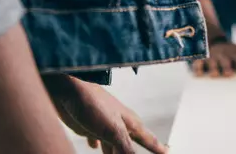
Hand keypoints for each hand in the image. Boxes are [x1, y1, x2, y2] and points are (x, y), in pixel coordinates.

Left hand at [44, 75, 167, 153]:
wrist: (67, 89)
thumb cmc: (93, 105)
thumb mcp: (112, 130)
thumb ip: (124, 147)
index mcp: (130, 124)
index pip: (149, 140)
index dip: (159, 148)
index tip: (168, 153)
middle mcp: (120, 124)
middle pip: (133, 142)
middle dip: (137, 152)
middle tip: (153, 152)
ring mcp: (104, 124)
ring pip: (114, 143)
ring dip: (116, 152)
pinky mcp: (88, 125)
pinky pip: (97, 139)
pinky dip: (98, 145)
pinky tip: (94, 147)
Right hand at [192, 41, 235, 77]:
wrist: (212, 40)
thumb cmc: (231, 51)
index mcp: (234, 54)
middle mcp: (223, 55)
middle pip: (225, 62)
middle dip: (227, 67)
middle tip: (229, 74)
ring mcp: (212, 56)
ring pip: (212, 63)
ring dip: (213, 68)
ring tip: (215, 74)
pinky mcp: (201, 58)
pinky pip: (198, 62)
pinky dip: (198, 67)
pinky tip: (198, 74)